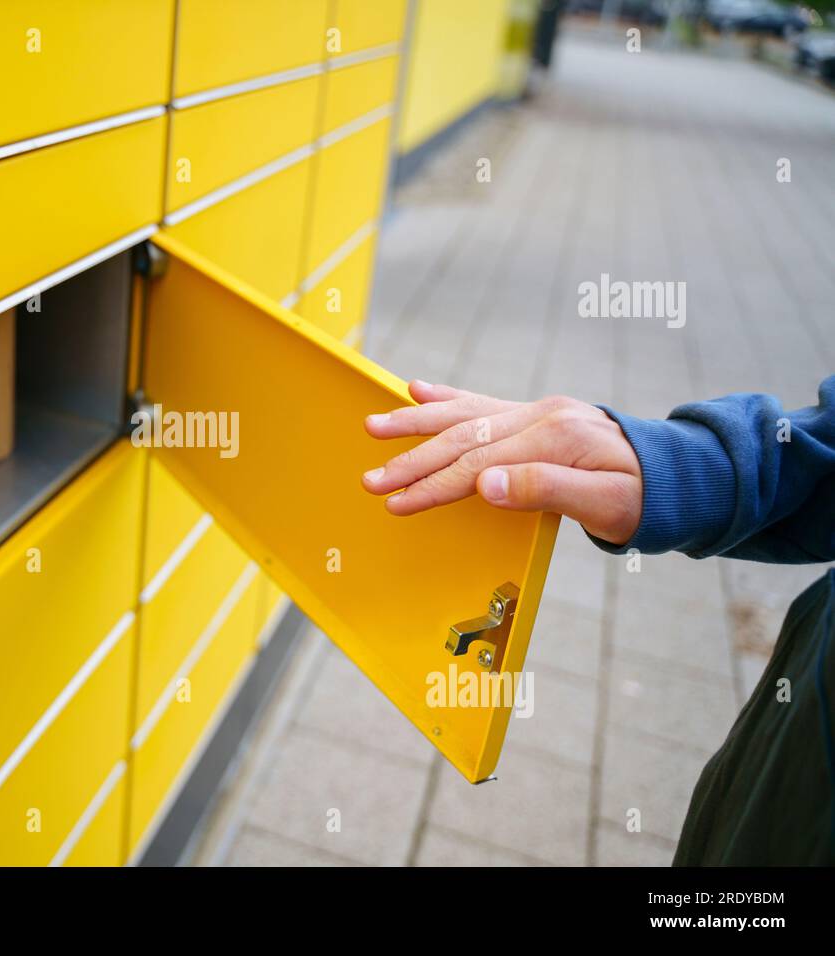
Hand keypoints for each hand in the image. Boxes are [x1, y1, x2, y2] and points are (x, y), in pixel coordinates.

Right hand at [361, 381, 643, 545]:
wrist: (679, 473)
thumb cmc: (645, 497)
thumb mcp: (606, 505)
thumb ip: (544, 491)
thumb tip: (483, 484)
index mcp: (555, 439)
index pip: (477, 465)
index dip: (432, 486)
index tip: (397, 502)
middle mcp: (540, 416)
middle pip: (461, 437)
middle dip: (411, 460)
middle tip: (371, 480)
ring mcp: (536, 411)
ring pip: (464, 413)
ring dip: (415, 421)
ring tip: (374, 426)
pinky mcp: (535, 414)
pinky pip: (482, 403)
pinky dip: (447, 397)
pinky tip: (417, 390)